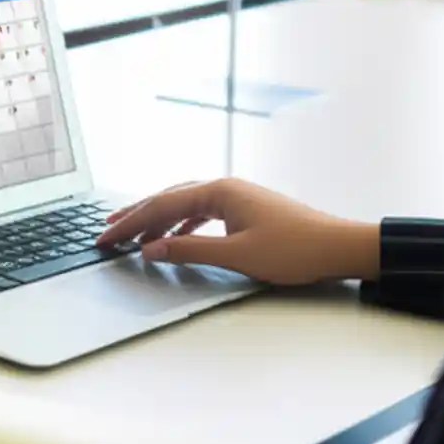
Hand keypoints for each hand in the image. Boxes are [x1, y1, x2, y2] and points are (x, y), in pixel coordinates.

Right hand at [97, 178, 379, 284]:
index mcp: (220, 191)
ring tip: (132, 235)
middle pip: (168, 199)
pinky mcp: (245, 210)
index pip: (162, 206)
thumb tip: (150, 249)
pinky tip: (173, 239)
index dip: (130, 223)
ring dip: (156, 220)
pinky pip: (201, 214)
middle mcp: (225, 187)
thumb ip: (189, 250)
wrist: (338, 247)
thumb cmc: (295, 249)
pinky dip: (180, 226)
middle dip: (135, 216)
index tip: (105, 238)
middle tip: (106, 232)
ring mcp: (236, 197)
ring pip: (184, 206)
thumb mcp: (237, 255)